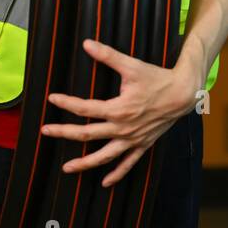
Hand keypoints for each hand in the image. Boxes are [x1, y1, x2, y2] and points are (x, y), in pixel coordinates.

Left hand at [41, 38, 195, 186]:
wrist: (182, 93)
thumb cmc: (157, 78)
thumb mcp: (131, 66)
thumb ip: (108, 56)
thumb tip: (87, 43)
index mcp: (117, 109)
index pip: (84, 108)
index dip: (66, 103)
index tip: (52, 99)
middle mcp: (122, 128)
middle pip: (87, 134)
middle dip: (64, 133)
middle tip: (45, 131)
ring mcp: (132, 139)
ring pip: (104, 156)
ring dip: (84, 163)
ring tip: (67, 168)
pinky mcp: (142, 144)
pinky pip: (128, 164)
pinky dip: (116, 174)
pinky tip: (105, 183)